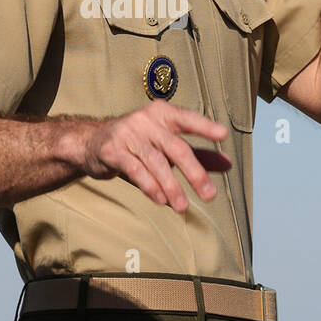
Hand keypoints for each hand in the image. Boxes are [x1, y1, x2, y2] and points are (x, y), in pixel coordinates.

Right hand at [81, 101, 231, 210]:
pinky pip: (135, 170)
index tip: (223, 135)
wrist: (92, 142)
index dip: (204, 126)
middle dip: (194, 172)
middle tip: (210, 195)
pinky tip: (160, 200)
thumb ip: (197, 154)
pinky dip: (149, 186)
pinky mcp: (113, 151)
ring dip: (171, 186)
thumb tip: (228, 164)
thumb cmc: (138, 142)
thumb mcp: (167, 144)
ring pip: (155, 162)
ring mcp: (128, 134)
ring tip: (183, 206)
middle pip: (175, 146)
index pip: (187, 118)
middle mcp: (146, 121)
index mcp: (163, 114)